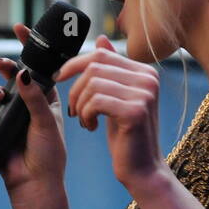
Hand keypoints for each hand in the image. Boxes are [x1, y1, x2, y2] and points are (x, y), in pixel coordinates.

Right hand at [0, 23, 67, 201]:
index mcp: (47, 97)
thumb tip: (23, 73)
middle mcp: (28, 103)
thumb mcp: (46, 121)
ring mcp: (11, 116)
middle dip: (4, 68)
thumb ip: (33, 97)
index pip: (39, 66)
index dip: (29, 47)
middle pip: (13, 76)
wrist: (34, 183)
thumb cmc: (49, 154)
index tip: (19, 27)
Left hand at [55, 35, 169, 198]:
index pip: (101, 54)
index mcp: (145, 72)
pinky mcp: (135, 111)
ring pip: (92, 83)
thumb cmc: (127, 136)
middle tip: (75, 110)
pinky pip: (96, 101)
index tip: (60, 79)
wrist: (142, 170)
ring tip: (84, 120)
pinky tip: (91, 127)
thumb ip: (111, 70)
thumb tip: (101, 39)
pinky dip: (86, 114)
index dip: (74, 64)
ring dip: (80, 104)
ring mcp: (144, 93)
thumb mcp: (117, 98)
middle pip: (94, 67)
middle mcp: (148, 78)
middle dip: (75, 88)